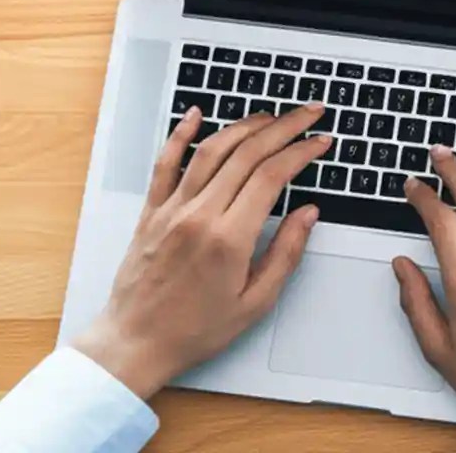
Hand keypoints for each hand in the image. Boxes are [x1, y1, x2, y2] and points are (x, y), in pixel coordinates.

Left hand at [72, 104, 330, 398]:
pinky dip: (181, 134)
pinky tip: (196, 114)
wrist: (135, 341)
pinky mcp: (151, 211)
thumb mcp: (256, 302)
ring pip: (212, 150)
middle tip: (308, 114)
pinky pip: (166, 163)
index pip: (272, 176)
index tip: (319, 142)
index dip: (301, 152)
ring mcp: (172, 209)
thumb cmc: (195, 329)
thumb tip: (308, 214)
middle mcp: (199, 215)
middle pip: (247, 153)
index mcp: (228, 238)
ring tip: (270, 115)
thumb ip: (286, 253)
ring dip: (245, 125)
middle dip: (284, 127)